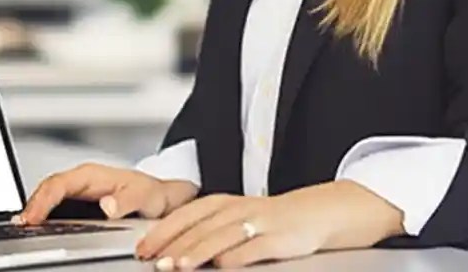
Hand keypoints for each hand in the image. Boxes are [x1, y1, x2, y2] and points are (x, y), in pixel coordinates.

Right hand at [15, 163, 198, 225]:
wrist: (163, 199)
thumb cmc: (153, 194)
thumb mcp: (145, 196)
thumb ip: (126, 200)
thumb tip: (106, 206)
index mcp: (91, 175)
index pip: (58, 184)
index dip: (42, 201)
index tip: (32, 218)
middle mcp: (80, 182)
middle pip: (46, 191)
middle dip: (31, 207)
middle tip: (20, 227)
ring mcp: (77, 193)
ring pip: (47, 198)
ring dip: (34, 212)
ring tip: (22, 230)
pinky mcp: (77, 206)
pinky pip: (54, 208)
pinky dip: (42, 218)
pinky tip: (37, 230)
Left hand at [135, 180, 405, 268]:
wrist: (324, 212)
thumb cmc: (276, 221)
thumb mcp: (239, 219)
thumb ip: (209, 232)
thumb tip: (173, 251)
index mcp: (225, 203)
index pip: (187, 214)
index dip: (163, 231)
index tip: (142, 248)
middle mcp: (240, 209)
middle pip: (200, 226)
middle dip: (173, 245)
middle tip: (153, 261)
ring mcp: (261, 222)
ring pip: (222, 237)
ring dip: (197, 252)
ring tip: (178, 266)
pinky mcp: (282, 238)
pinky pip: (256, 247)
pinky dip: (237, 257)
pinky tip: (222, 268)